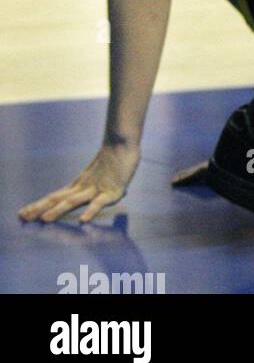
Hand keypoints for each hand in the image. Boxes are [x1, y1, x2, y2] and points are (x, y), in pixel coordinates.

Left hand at [18, 143, 139, 223]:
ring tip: (45, 219)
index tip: (21, 213)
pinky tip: (83, 220)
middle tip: (23, 216)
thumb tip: (79, 195)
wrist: (123, 141)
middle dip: (40, 208)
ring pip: (75, 200)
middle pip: (59, 199)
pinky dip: (91, 211)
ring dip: (59, 210)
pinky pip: (100, 202)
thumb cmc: (112, 157)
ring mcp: (97, 189)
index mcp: (79, 185)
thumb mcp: (95, 174)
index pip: (55, 196)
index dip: (38, 205)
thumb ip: (88, 186)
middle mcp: (84, 187)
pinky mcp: (112, 191)